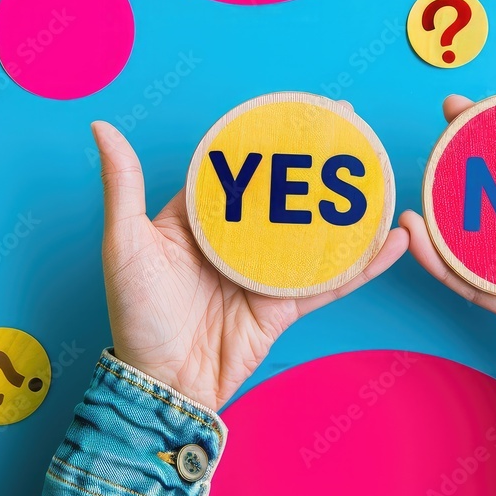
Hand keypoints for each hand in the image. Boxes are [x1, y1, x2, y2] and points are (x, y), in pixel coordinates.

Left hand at [91, 121, 408, 410]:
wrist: (163, 385)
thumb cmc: (136, 317)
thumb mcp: (124, 245)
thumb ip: (122, 187)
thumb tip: (103, 127)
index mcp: (200, 219)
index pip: (239, 167)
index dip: (267, 137)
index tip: (295, 110)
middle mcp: (237, 241)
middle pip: (287, 192)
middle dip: (318, 160)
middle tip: (349, 127)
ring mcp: (266, 272)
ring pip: (317, 233)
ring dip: (351, 206)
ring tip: (380, 174)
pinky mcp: (287, 304)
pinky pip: (332, 280)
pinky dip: (365, 263)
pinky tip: (393, 240)